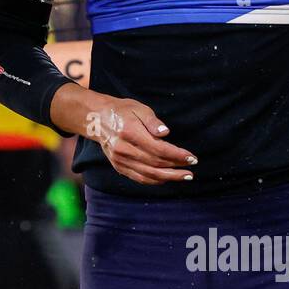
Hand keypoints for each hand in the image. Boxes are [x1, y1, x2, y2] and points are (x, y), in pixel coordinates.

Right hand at [52, 86, 195, 185]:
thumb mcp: (139, 108)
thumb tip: (165, 133)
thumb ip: (152, 121)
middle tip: (191, 169)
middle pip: (155, 164)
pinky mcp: (118, 166)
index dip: (177, 155)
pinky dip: (155, 180)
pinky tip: (166, 179)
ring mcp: (119, 160)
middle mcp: (123, 149)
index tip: (191, 157)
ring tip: (184, 176)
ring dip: (168, 177)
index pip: (158, 149)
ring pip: (148, 174)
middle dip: (176, 167)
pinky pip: (139, 177)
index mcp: (130, 132)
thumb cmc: (122, 111)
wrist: (96, 119)